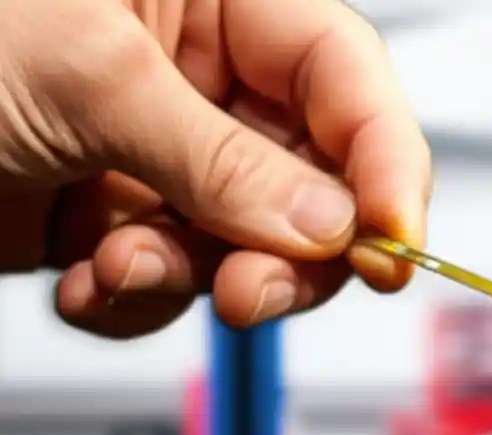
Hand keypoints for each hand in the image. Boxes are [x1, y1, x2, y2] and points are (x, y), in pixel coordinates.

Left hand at [0, 0, 430, 336]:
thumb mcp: (86, 80)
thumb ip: (224, 162)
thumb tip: (331, 224)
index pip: (345, 76)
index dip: (386, 160)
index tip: (400, 244)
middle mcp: (194, 74)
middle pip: (314, 175)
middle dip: (293, 246)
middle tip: (261, 291)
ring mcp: (154, 152)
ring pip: (247, 243)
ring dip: (195, 277)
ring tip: (124, 269)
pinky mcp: (110, 217)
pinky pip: (171, 279)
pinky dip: (133, 297)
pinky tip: (85, 276)